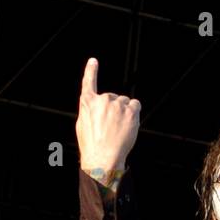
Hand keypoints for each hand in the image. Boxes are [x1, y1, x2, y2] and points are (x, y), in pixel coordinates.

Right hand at [75, 57, 140, 177]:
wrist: (103, 158)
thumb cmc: (92, 145)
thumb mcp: (83, 125)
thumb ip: (90, 111)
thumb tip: (98, 107)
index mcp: (87, 103)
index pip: (88, 82)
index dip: (91, 71)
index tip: (93, 61)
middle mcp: (103, 99)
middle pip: (114, 98)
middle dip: (115, 109)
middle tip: (112, 128)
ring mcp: (117, 104)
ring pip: (126, 103)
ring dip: (125, 112)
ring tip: (120, 129)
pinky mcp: (130, 111)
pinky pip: (136, 105)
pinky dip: (135, 113)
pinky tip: (129, 125)